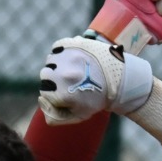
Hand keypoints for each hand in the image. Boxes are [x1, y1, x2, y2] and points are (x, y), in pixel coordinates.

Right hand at [37, 37, 151, 124]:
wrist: (120, 79)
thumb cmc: (98, 99)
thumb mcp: (77, 116)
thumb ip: (55, 116)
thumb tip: (41, 101)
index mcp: (62, 93)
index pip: (44, 93)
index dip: (55, 95)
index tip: (68, 94)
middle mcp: (62, 74)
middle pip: (45, 76)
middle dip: (55, 80)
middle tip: (71, 81)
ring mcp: (67, 57)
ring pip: (51, 61)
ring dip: (58, 65)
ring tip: (74, 69)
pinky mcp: (73, 44)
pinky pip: (57, 47)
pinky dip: (62, 52)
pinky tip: (73, 58)